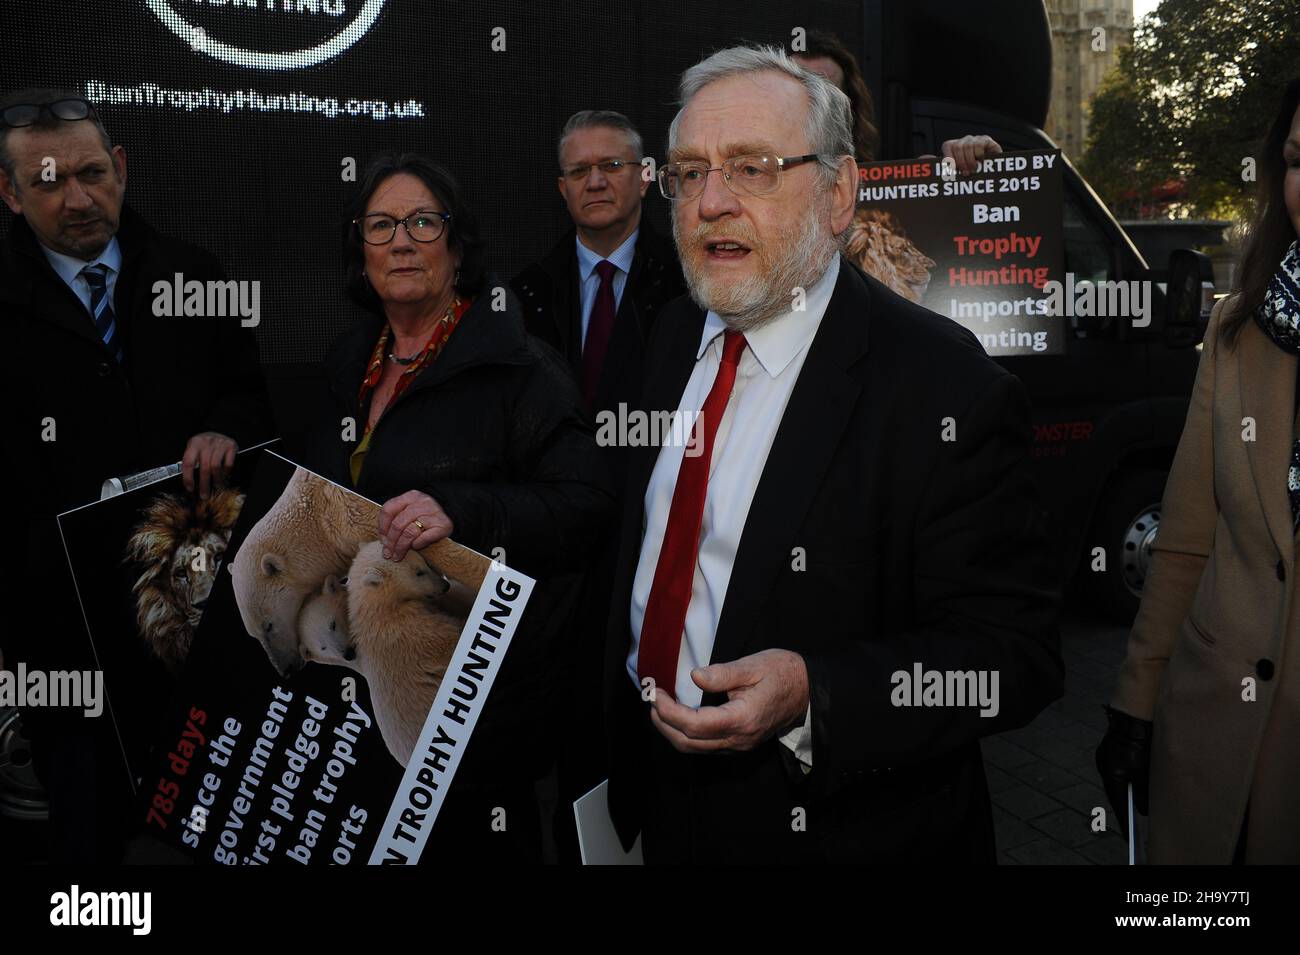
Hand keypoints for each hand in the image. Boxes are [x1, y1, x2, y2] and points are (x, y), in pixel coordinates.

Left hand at [182, 432, 236, 498]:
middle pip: (204, 467)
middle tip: (204, 495)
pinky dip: (226, 472)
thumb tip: (189, 482)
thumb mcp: (194, 448)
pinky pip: (228, 464)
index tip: (190, 488)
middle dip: (204, 484)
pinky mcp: (230, 446)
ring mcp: (219, 444)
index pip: (188, 463)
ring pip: (216, 467)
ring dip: (216, 479)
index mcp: (194, 444)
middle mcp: (206, 443)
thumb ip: (192, 461)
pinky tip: (224, 475)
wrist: (219, 428)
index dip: (188, 478)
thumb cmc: (204, 443)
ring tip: (216, 485)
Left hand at [379, 490, 452, 561]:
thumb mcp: (412, 509)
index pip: (388, 510)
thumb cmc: (427, 514)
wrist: (453, 513)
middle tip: (388, 553)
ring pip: (409, 532)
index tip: (382, 540)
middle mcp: (422, 503)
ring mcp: (433, 514)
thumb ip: (398, 517)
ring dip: (401, 547)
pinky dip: (417, 544)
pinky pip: (424, 538)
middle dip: (390, 542)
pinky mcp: (443, 526)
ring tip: (397, 556)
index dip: (382, 527)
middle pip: (398, 524)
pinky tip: (415, 547)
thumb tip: (384, 539)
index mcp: (410, 497)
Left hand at [649, 648, 808, 753]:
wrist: (807, 692)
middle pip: (689, 742)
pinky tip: (678, 716)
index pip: (695, 725)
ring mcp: (739, 745)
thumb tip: (695, 676)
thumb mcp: (754, 665)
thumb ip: (723, 673)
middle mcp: (739, 739)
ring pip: (695, 748)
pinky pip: (705, 746)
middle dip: (663, 724)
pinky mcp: (738, 743)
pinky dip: (686, 734)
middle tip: (651, 700)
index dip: (669, 712)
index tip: (656, 693)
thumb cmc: (782, 673)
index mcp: (742, 719)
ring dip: (671, 731)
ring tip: (658, 708)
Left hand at [940, 134, 1001, 174]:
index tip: (952, 170)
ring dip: (970, 160)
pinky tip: (982, 161)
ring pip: (968, 146)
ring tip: (973, 170)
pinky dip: (979, 154)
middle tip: (965, 173)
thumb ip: (946, 168)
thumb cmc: (973, 174)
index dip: (948, 157)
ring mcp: (976, 139)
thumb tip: (925, 159)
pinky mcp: (986, 140)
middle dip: (960, 162)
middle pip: (958, 146)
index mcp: (955, 146)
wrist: (993, 174)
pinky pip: (979, 144)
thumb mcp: (958, 173)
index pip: (948, 145)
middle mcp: (965, 141)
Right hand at [1094, 705, 1151, 839]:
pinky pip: (1117, 772)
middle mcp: (1105, 768)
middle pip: (1116, 794)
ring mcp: (1106, 759)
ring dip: (1126, 793)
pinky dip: (1125, 780)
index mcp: (1111, 776)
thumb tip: (1143, 810)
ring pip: (1117, 782)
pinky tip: (1134, 784)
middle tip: (1134, 825)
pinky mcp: (1110, 752)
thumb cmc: (1138, 743)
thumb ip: (1144, 793)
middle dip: (1126, 808)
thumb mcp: (1144, 771)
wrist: (1132, 716)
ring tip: (1136, 806)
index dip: (1125, 822)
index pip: (1119, 805)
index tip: (1129, 838)